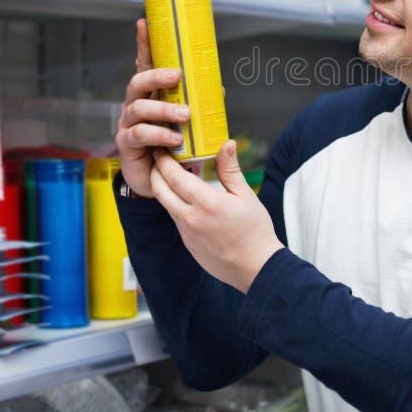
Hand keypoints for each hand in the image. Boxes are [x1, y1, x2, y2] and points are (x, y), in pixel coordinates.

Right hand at [115, 19, 189, 197]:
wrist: (161, 177)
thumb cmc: (174, 143)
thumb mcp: (189, 122)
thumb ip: (200, 104)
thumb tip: (218, 88)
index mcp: (151, 93)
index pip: (146, 64)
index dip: (144, 44)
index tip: (144, 22)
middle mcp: (135, 104)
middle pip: (138, 81)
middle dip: (157, 75)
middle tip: (177, 76)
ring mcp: (128, 123)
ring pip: (139, 108)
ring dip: (164, 110)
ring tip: (185, 116)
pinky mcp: (127, 145)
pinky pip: (139, 134)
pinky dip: (159, 135)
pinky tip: (174, 139)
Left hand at [150, 140, 282, 291]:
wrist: (255, 267)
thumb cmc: (255, 230)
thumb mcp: (246, 195)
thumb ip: (230, 169)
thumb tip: (227, 144)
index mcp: (207, 203)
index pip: (175, 176)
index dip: (164, 161)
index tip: (161, 150)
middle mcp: (191, 218)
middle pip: (161, 190)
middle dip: (155, 172)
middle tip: (157, 158)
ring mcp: (187, 233)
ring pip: (166, 205)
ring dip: (163, 188)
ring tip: (169, 174)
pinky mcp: (188, 243)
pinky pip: (175, 219)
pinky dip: (174, 204)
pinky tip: (184, 198)